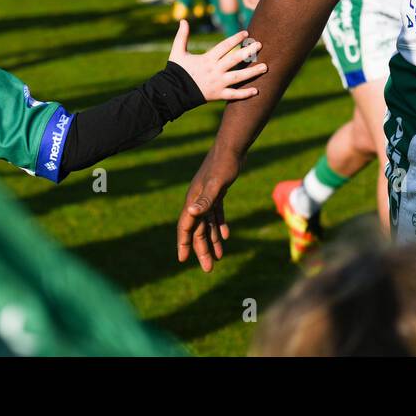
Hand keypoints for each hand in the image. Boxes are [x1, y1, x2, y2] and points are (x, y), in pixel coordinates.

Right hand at [168, 22, 265, 101]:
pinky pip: (233, 95)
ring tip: (265, 66)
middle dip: (247, 52)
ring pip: (238, 77)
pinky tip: (256, 91)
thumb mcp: (177, 52)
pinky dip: (244, 94)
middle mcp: (214, 71)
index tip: (246, 33)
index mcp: (207, 59)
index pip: (224, 46)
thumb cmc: (176, 71)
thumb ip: (182, 36)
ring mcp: (217, 83)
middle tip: (260, 45)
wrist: (172, 93)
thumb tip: (183, 20)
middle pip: (234, 60)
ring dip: (252, 72)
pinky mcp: (218, 95)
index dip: (235, 39)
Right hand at [177, 144, 241, 269]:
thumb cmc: (224, 165)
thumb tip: (191, 213)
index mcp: (193, 201)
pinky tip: (225, 237)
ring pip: (207, 224)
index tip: (182, 260)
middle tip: (209, 268)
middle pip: (198, 230)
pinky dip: (219, 225)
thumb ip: (206, 200)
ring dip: (211, 241)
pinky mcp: (217, 192)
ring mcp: (206, 196)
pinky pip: (215, 214)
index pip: (186, 227)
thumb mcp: (216, 184)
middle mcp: (197, 200)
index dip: (184, 244)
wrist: (232, 147)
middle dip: (202, 249)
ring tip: (218, 257)